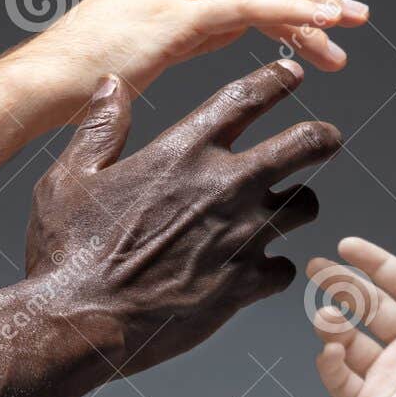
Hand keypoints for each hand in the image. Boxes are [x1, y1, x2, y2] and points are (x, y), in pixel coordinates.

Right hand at [27, 61, 340, 377]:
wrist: (80, 322)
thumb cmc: (68, 251)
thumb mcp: (69, 177)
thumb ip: (100, 127)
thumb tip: (112, 84)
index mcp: (184, 152)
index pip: (248, 97)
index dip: (278, 80)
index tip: (293, 74)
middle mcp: (224, 188)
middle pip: (304, 145)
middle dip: (323, 137)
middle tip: (327, 139)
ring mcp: (240, 238)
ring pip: (305, 206)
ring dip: (299, 203)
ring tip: (288, 208)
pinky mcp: (243, 286)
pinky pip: (284, 269)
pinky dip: (274, 267)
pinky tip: (259, 269)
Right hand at [38, 0, 365, 79]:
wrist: (43, 85)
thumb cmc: (85, 77)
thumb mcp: (150, 43)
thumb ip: (196, 28)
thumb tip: (241, 27)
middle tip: (353, 2)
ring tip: (350, 22)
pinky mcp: (175, 15)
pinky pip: (247, 4)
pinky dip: (290, 11)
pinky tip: (319, 27)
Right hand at [307, 243, 395, 396]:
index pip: (395, 285)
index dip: (371, 263)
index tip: (346, 246)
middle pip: (366, 308)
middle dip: (340, 286)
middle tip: (317, 268)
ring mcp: (386, 378)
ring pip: (348, 342)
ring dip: (332, 325)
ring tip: (325, 316)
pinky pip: (340, 381)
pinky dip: (330, 364)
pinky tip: (332, 350)